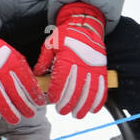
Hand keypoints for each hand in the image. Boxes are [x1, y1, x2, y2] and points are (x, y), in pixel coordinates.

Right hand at [0, 21, 45, 125]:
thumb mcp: (14, 55)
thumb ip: (23, 70)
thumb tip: (33, 85)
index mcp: (12, 64)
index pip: (27, 84)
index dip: (35, 96)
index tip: (40, 103)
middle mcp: (1, 73)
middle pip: (16, 95)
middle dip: (25, 107)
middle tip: (30, 114)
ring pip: (1, 101)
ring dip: (10, 113)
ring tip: (16, 119)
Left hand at [36, 2, 107, 118]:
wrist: (86, 25)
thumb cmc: (67, 35)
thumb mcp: (50, 44)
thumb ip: (43, 60)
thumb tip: (37, 74)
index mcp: (66, 59)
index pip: (60, 82)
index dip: (56, 94)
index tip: (52, 101)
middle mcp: (81, 65)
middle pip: (75, 90)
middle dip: (68, 104)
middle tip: (62, 111)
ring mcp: (93, 68)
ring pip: (89, 92)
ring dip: (83, 106)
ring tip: (77, 114)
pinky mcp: (101, 70)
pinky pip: (102, 88)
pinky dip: (99, 100)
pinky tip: (94, 109)